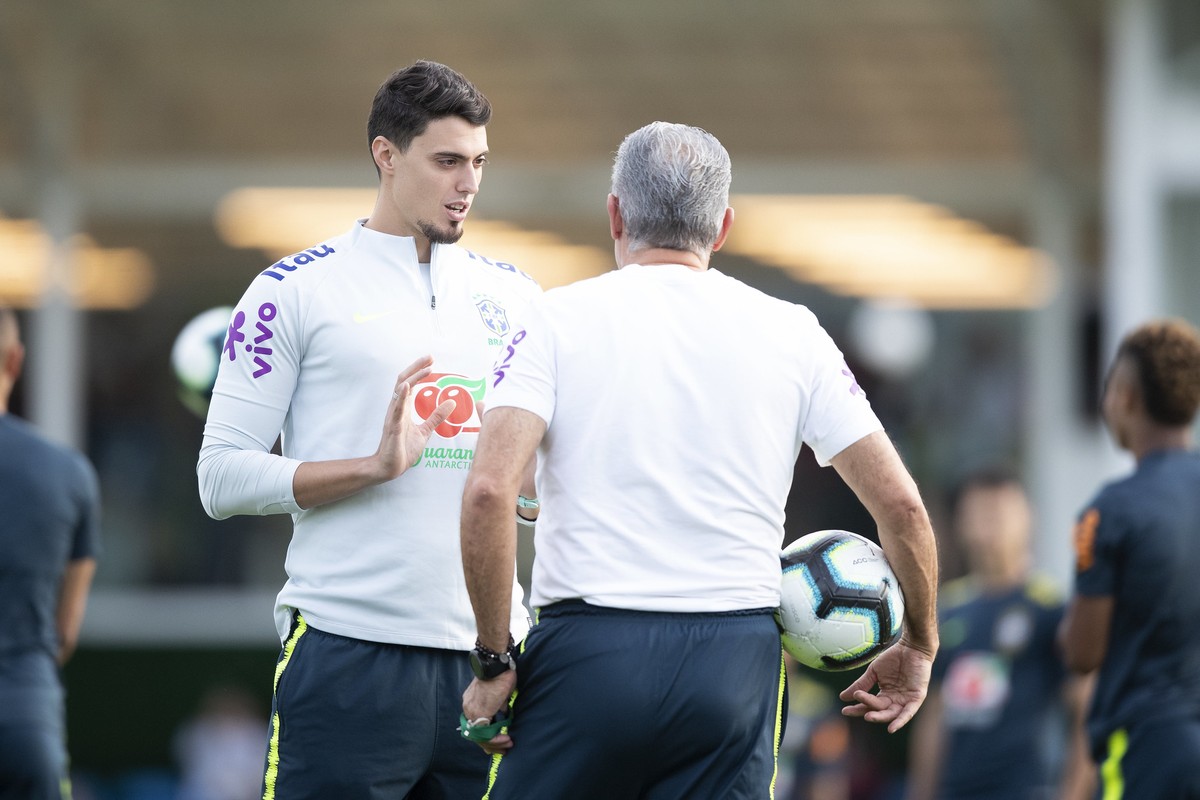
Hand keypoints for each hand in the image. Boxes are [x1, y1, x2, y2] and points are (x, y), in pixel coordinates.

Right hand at [376, 356, 456, 478]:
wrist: (390, 467)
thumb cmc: (403, 449)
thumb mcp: (425, 431)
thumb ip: (436, 416)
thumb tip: (451, 402)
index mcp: (404, 408)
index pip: (411, 383)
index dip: (419, 370)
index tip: (431, 360)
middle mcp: (397, 408)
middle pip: (404, 380)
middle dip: (417, 367)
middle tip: (430, 357)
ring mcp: (394, 416)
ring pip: (400, 391)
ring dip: (413, 378)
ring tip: (426, 368)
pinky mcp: (393, 427)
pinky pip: (396, 410)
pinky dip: (401, 396)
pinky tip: (406, 387)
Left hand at [462, 671, 516, 753]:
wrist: (496, 665)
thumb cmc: (500, 674)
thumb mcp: (500, 693)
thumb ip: (498, 706)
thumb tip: (503, 715)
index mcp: (472, 702)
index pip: (477, 724)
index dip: (488, 735)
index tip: (502, 738)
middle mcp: (468, 708)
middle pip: (476, 734)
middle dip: (492, 744)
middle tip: (504, 747)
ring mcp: (471, 711)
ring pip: (480, 736)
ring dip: (495, 743)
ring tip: (508, 744)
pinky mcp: (478, 713)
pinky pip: (485, 734)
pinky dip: (496, 739)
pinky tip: (506, 739)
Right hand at [838, 639, 933, 732]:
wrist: (911, 646)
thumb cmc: (894, 658)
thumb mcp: (874, 672)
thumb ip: (861, 684)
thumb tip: (843, 697)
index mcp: (885, 695)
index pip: (869, 705)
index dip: (857, 708)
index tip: (844, 710)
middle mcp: (895, 701)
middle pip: (879, 711)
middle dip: (866, 712)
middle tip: (851, 711)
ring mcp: (906, 700)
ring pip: (892, 714)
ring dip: (880, 717)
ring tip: (868, 717)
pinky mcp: (916, 698)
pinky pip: (908, 713)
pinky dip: (900, 721)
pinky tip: (891, 728)